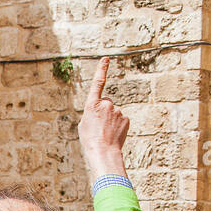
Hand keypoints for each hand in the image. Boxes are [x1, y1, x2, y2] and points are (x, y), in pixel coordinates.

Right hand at [78, 58, 130, 182]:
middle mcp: (106, 104)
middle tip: (98, 126)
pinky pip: (120, 119)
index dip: (101, 70)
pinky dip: (117, 125)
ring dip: (110, 120)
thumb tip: (104, 108)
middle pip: (106, 103)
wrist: (103, 151)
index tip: (106, 59)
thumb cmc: (90, 139)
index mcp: (92, 105)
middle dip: (103, 111)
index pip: (97, 84)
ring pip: (113, 112)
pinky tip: (113, 134)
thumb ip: (93, 112)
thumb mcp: (84, 124)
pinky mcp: (125, 118)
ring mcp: (117, 110)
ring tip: (105, 132)